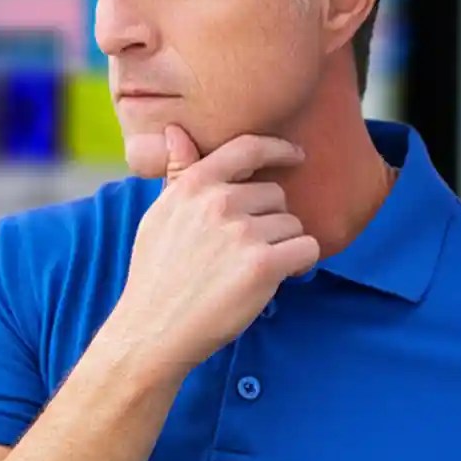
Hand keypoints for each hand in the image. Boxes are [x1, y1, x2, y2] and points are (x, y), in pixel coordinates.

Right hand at [102, 126, 319, 383]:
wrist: (153, 329)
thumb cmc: (156, 274)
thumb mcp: (159, 216)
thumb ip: (178, 173)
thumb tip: (175, 131)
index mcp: (193, 186)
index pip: (247, 148)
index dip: (277, 148)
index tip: (295, 155)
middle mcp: (217, 202)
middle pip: (275, 196)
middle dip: (270, 221)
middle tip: (245, 251)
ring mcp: (241, 233)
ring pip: (292, 225)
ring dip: (282, 246)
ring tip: (250, 270)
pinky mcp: (262, 265)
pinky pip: (307, 249)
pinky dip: (300, 264)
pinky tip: (276, 278)